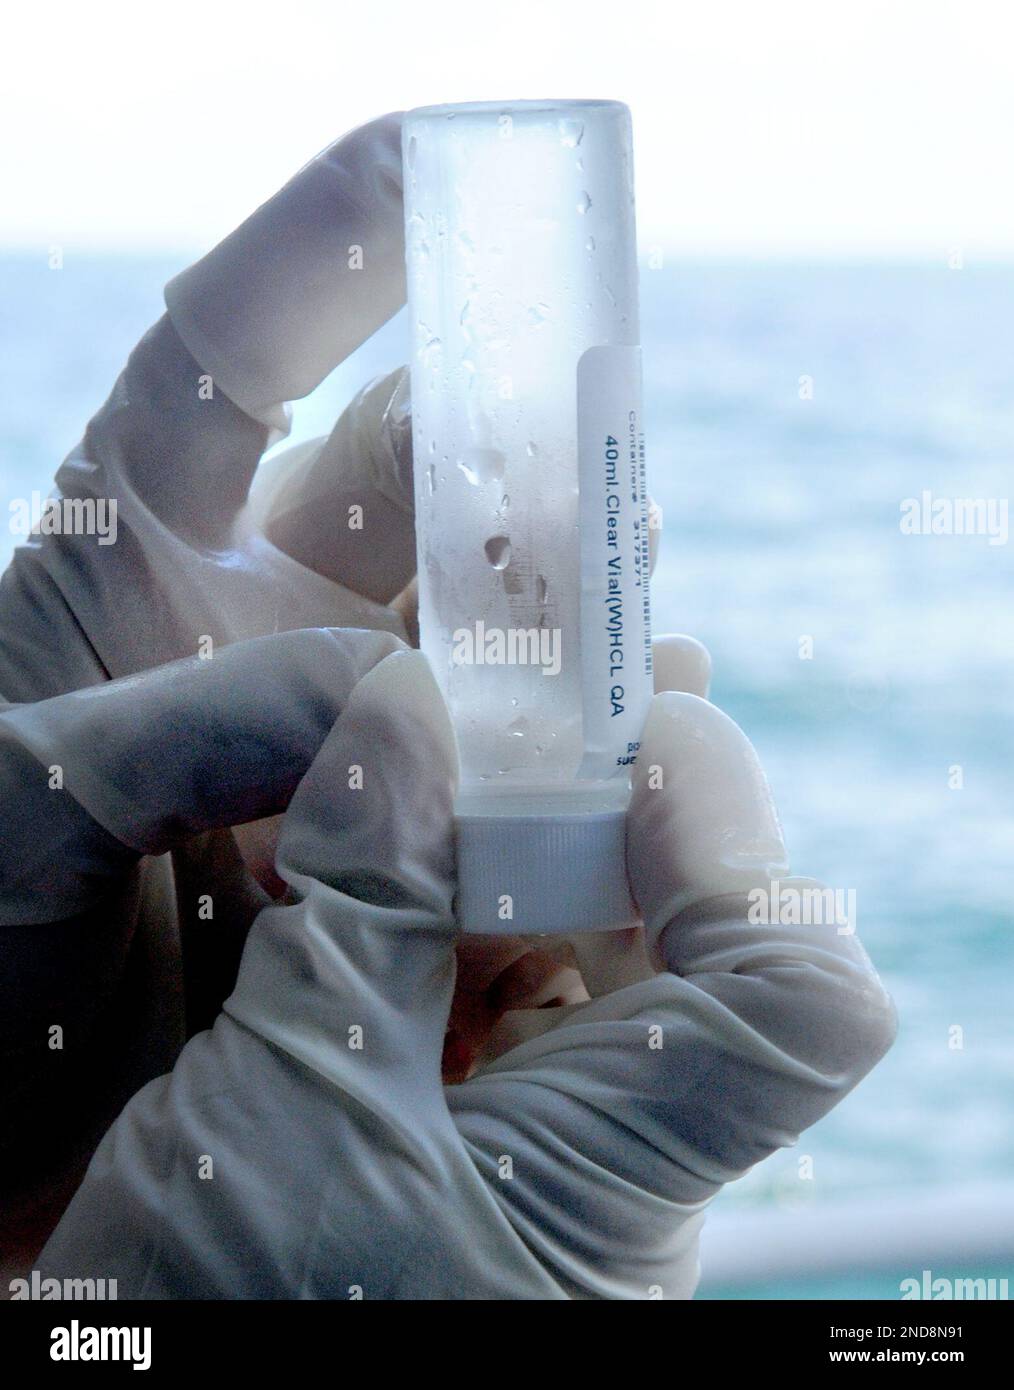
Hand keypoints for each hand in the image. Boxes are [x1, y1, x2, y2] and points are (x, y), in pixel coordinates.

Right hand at [37, 635, 894, 1297]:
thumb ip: (367, 892)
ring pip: (614, 980)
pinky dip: (474, 929)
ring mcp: (568, 1178)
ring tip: (428, 788)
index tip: (650, 731)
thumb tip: (416, 708)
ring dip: (529, 868)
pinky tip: (387, 888)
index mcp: (608, 1195)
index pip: (796, 1004)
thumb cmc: (211, 1315)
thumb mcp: (284, 1092)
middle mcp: (624, 1192)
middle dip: (614, 825)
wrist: (134, 1389)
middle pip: (706, 965)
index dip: (744, 843)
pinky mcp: (507, 1163)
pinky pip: (537, 1018)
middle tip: (514, 724)